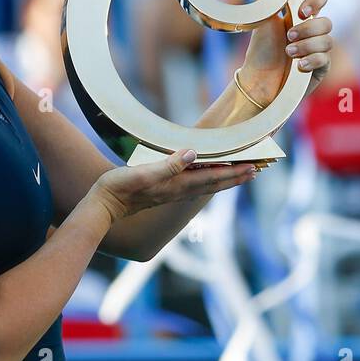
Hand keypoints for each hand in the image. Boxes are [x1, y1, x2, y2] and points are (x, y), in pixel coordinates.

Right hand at [90, 149, 258, 222]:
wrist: (103, 206)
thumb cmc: (119, 188)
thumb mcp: (142, 173)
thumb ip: (168, 165)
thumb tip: (192, 154)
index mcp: (177, 185)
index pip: (212, 177)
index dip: (233, 172)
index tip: (252, 167)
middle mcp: (178, 191)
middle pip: (215, 184)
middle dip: (236, 177)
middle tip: (256, 171)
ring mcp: (171, 193)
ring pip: (206, 186)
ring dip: (225, 180)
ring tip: (240, 175)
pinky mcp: (164, 192)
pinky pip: (194, 186)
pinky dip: (208, 181)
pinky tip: (209, 179)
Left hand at [240, 0, 332, 104]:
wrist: (258, 79)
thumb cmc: (261, 49)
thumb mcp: (262, 19)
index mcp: (301, 16)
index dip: (316, 1)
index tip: (302, 11)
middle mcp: (313, 31)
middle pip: (326, 22)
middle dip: (307, 29)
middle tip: (288, 37)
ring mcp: (319, 50)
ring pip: (327, 41)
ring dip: (306, 46)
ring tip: (288, 53)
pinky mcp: (320, 68)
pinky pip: (325, 60)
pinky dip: (311, 61)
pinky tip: (298, 67)